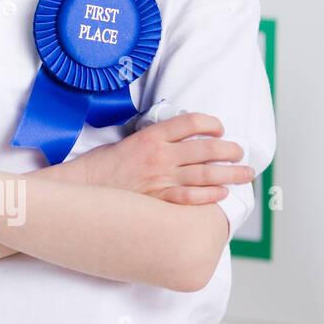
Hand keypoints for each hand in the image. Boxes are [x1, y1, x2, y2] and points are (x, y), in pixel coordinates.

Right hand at [76, 112, 253, 204]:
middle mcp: (159, 157)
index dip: (211, 123)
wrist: (79, 191)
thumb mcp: (122, 143)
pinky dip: (211, 195)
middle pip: (206, 148)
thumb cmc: (98, 168)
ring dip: (231, 173)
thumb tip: (172, 141)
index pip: (190, 122)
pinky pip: (193, 198)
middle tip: (239, 152)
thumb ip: (149, 141)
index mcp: (149, 137)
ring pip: (207, 174)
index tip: (219, 128)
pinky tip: (222, 194)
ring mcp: (161, 180)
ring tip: (244, 173)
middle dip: (230, 149)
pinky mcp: (159, 201)